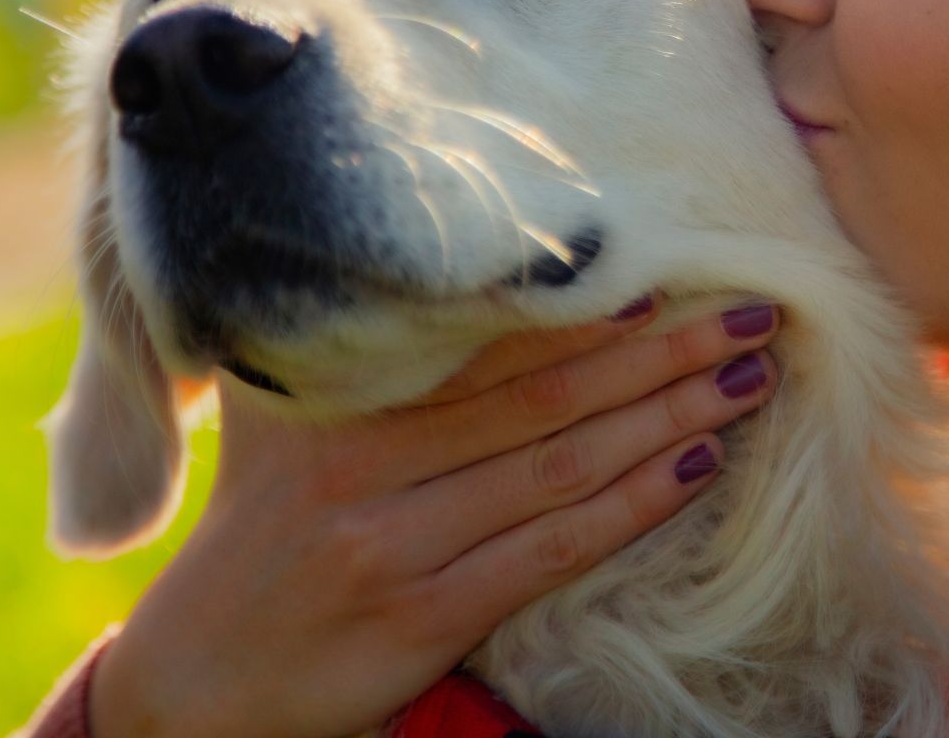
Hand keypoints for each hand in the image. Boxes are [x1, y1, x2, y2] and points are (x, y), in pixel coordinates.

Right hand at [88, 295, 782, 737]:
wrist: (196, 684)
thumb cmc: (255, 531)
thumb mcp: (278, 424)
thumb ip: (349, 349)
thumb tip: (444, 264)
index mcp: (336, 402)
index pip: (487, 341)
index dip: (587, 307)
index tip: (674, 270)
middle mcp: (361, 463)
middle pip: (543, 393)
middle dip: (659, 350)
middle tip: (753, 313)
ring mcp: (393, 543)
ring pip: (559, 465)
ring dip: (665, 416)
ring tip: (745, 377)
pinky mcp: (423, 616)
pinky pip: (549, 550)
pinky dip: (628, 504)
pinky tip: (694, 467)